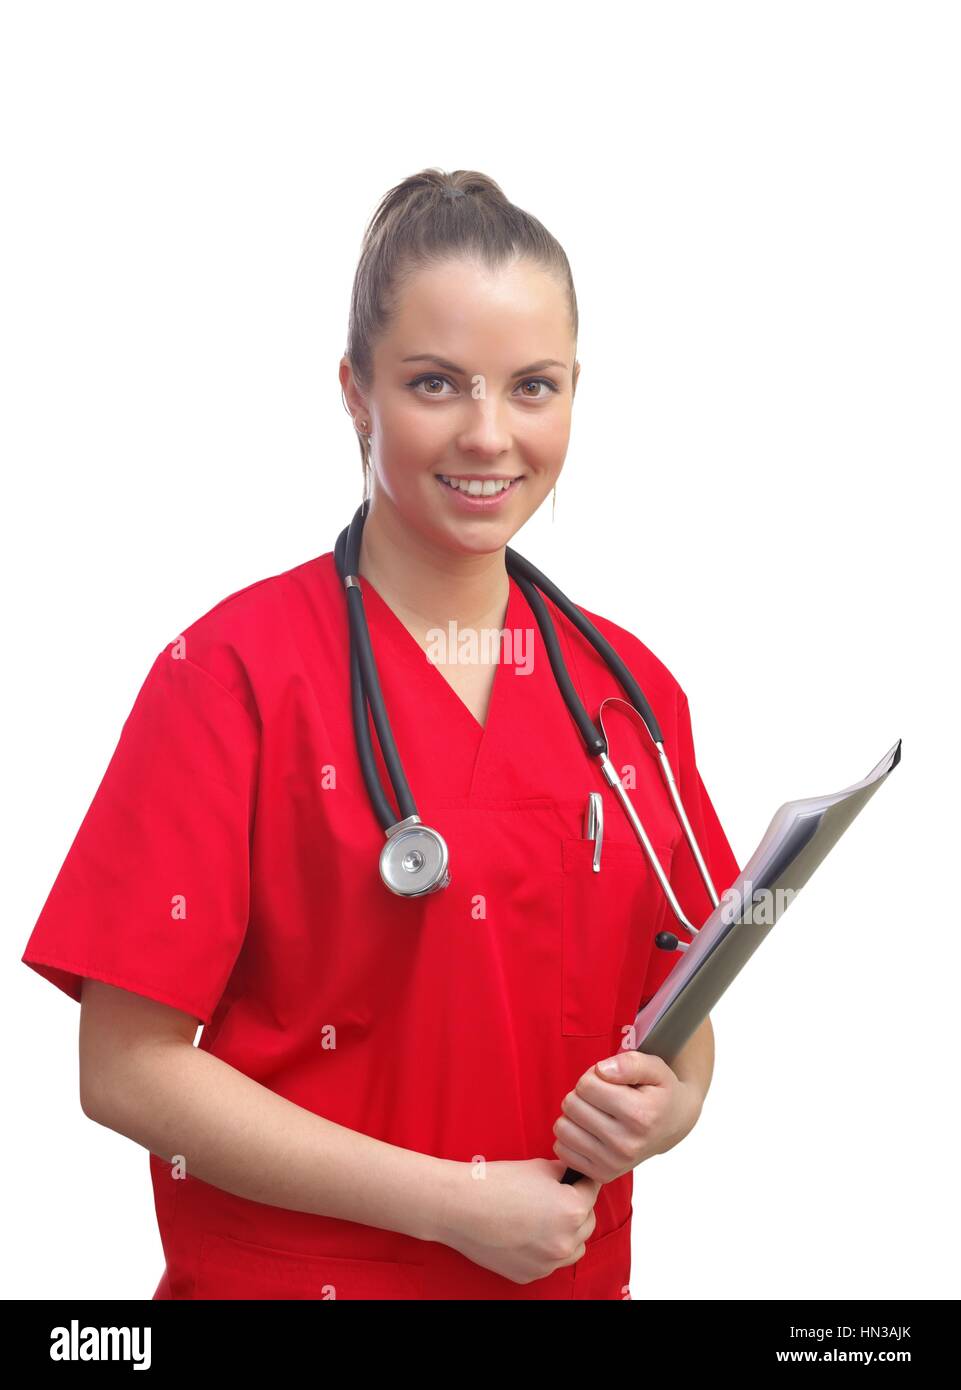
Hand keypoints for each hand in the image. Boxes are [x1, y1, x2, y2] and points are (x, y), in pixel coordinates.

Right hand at [437, 1157, 602, 1285]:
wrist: (460, 1207)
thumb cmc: (496, 1183)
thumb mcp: (538, 1167)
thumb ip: (563, 1173)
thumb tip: (573, 1175)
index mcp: (572, 1210)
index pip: (593, 1191)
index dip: (583, 1180)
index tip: (577, 1177)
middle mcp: (565, 1241)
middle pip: (587, 1222)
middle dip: (577, 1207)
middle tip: (558, 1195)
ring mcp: (548, 1262)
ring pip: (574, 1248)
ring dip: (568, 1233)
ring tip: (545, 1217)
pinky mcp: (529, 1275)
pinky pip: (549, 1262)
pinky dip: (544, 1249)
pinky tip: (526, 1233)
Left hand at [552, 1050, 702, 1182]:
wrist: (672, 1126)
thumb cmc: (660, 1094)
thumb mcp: (655, 1068)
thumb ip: (630, 1062)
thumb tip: (601, 1071)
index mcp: (640, 1115)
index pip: (586, 1085)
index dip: (593, 1075)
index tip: (608, 1081)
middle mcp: (626, 1144)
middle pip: (572, 1105)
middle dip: (582, 1093)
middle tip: (601, 1096)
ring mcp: (613, 1163)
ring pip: (563, 1127)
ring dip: (574, 1114)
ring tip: (595, 1111)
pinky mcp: (601, 1174)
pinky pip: (562, 1149)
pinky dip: (571, 1135)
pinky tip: (589, 1130)